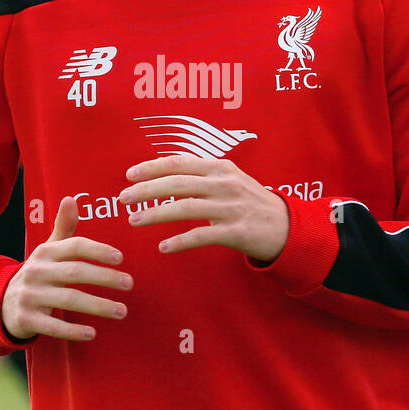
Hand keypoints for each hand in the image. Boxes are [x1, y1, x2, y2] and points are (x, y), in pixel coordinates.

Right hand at [1, 196, 131, 342]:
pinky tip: (93, 333)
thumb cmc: (37, 274)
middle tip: (129, 284)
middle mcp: (37, 271)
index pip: (74, 247)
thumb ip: (63, 228)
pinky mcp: (26, 319)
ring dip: (98, 305)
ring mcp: (30, 296)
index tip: (120, 258)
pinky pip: (52, 326)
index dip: (98, 250)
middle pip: (75, 272)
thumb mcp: (47, 251)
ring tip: (122, 311)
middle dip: (105, 278)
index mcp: (45, 253)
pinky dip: (73, 330)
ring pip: (68, 300)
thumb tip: (71, 199)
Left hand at [118, 155, 289, 261]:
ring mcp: (230, 207)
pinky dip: (180, 241)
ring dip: (156, 214)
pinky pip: (202, 236)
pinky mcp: (236, 232)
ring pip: (185, 208)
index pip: (179, 162)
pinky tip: (163, 246)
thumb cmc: (249, 201)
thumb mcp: (228, 179)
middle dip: (146, 190)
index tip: (129, 175)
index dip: (152, 167)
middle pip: (178, 183)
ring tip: (134, 220)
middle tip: (122, 199)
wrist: (285, 226)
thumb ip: (200, 174)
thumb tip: (163, 173)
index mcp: (219, 167)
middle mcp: (224, 183)